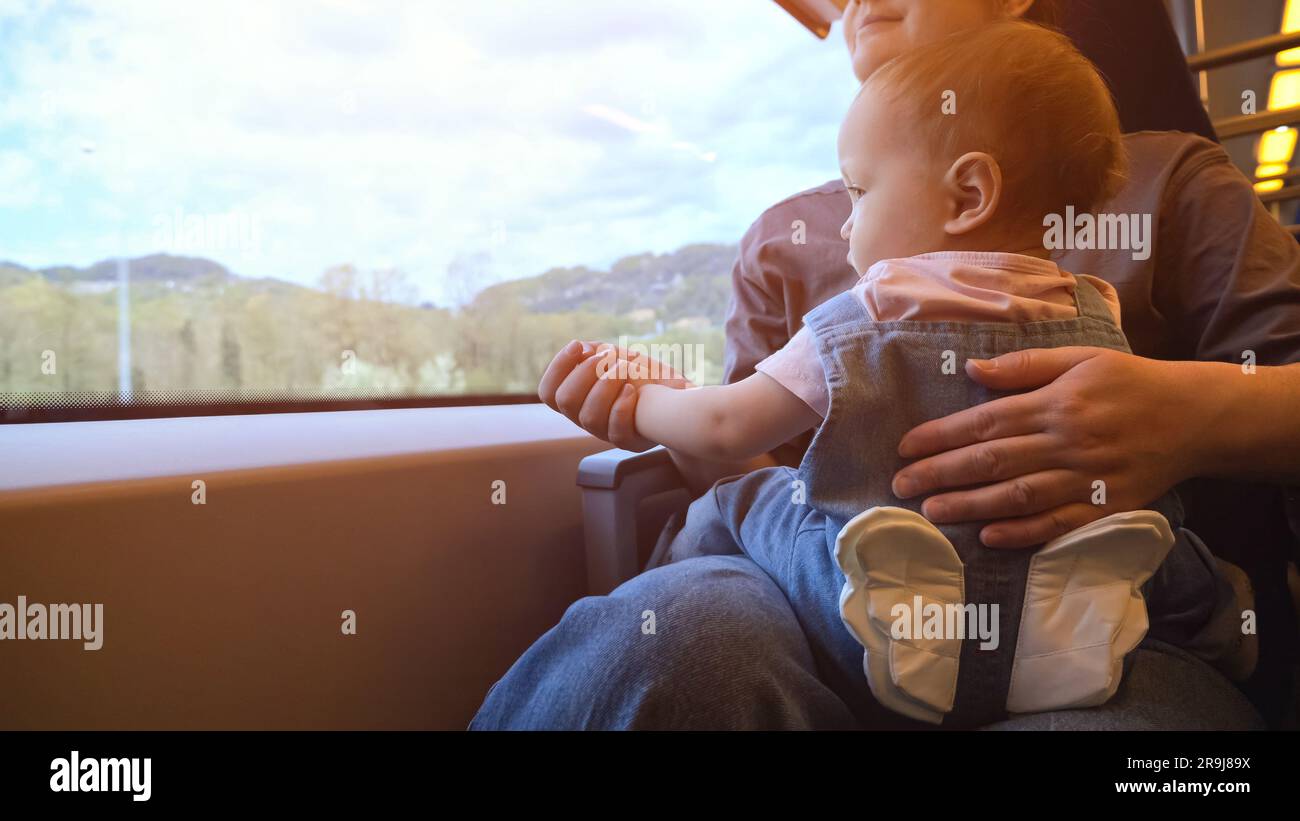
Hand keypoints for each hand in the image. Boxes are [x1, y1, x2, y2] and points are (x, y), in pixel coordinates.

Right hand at [538, 340, 692, 450]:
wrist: (678, 396)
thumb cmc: (644, 376)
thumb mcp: (618, 358)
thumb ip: (595, 353)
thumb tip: (581, 349)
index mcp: (577, 400)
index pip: (549, 393)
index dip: (557, 367)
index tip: (577, 345)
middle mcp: (586, 419)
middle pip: (565, 402)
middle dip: (584, 372)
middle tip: (607, 355)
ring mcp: (607, 433)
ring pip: (590, 417)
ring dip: (606, 385)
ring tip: (624, 366)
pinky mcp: (630, 442)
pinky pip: (616, 433)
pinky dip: (622, 408)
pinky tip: (633, 390)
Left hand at [890, 347, 1211, 548]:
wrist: (1194, 418)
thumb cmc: (1130, 382)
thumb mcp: (1082, 358)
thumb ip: (1025, 366)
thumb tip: (971, 370)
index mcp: (1056, 403)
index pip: (985, 422)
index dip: (941, 436)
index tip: (905, 447)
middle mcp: (1066, 442)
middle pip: (992, 461)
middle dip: (941, 473)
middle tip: (901, 485)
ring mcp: (1085, 478)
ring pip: (1018, 495)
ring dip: (970, 506)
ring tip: (931, 511)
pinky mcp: (1105, 507)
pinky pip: (1058, 524)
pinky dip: (1022, 532)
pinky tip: (988, 537)